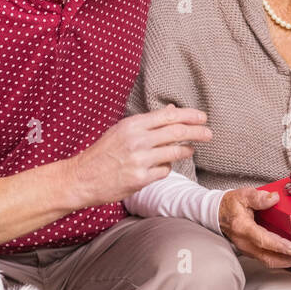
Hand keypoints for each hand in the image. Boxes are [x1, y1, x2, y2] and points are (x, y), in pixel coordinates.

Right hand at [68, 104, 210, 207]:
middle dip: (197, 132)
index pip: (168, 116)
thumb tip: (172, 110)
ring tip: (190, 150)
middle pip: (176, 132)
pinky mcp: (140, 179)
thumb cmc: (102, 152)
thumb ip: (147, 122)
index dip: (189, 115)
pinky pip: (164, 171)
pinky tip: (161, 166)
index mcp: (132, 125)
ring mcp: (139, 160)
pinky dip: (166, 168)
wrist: (81, 177)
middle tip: (209, 133)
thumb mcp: (122, 130)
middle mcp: (137, 140)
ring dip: (186, 150)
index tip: (202, 117)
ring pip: (174, 152)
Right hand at [218, 187, 290, 267]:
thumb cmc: (231, 204)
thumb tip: (274, 198)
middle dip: (288, 260)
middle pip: (268, 257)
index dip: (278, 245)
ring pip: (268, 261)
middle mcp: (244, 242)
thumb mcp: (243, 195)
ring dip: (287, 263)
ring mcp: (247, 249)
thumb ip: (258, 197)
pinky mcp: (251, 251)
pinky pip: (267, 259)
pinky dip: (281, 261)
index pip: (262, 240)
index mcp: (242, 227)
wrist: (217, 214)